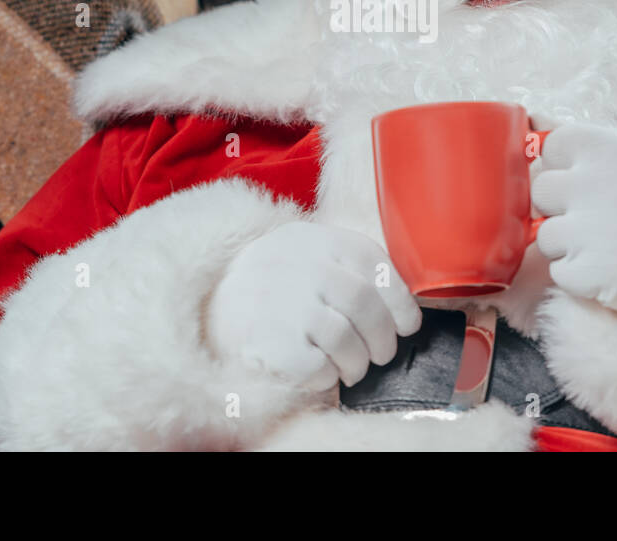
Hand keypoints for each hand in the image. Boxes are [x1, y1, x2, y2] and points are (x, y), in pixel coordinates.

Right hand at [206, 221, 423, 390]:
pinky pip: (318, 367)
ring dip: (358, 363)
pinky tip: (321, 372)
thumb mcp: (305, 256)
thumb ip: (346, 268)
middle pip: (365, 304)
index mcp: (313, 240)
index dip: (399, 299)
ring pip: (347, 340)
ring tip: (351, 367)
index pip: (373, 263)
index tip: (407, 324)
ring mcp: (283, 302)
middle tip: (381, 354)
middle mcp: (299, 266)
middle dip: (383, 338)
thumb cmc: (272, 287)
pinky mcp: (269, 341)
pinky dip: (328, 376)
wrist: (209, 308)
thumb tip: (400, 309)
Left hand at [530, 122, 616, 310]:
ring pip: (546, 236)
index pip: (554, 147)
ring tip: (614, 248)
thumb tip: (542, 134)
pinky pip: (560, 272)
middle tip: (604, 219)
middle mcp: (592, 185)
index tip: (592, 178)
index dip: (569, 165)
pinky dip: (581, 278)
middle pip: (543, 192)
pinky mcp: (587, 275)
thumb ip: (606, 151)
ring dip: (572, 245)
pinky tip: (615, 272)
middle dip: (565, 207)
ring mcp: (587, 233)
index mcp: (609, 149)